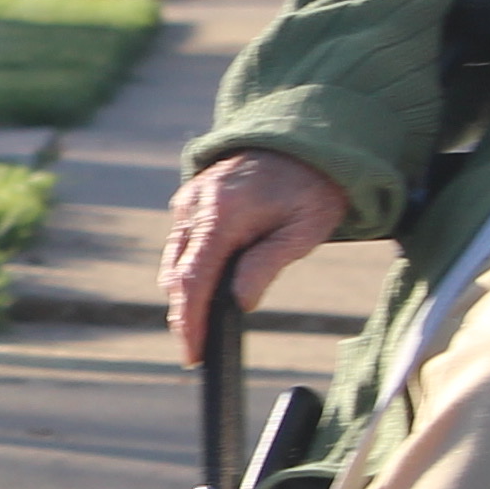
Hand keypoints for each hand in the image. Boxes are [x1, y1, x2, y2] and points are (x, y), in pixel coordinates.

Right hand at [165, 150, 349, 363]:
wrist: (306, 135)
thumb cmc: (313, 185)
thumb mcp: (304, 230)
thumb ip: (266, 265)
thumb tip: (238, 303)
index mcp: (223, 212)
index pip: (194, 279)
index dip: (189, 321)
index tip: (191, 354)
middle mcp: (196, 204)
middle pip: (177, 274)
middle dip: (184, 314)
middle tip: (198, 349)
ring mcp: (190, 198)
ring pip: (176, 259)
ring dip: (186, 292)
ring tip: (203, 324)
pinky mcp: (193, 197)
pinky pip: (183, 241)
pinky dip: (191, 267)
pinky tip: (210, 285)